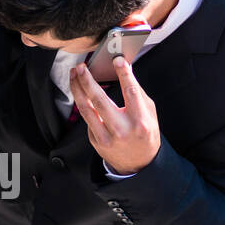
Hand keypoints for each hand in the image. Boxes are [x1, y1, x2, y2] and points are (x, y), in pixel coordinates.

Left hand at [69, 57, 159, 174]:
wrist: (138, 164)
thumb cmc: (145, 135)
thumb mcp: (150, 114)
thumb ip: (138, 93)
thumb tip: (125, 70)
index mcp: (140, 122)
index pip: (131, 93)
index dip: (124, 75)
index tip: (117, 60)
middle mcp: (122, 130)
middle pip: (100, 100)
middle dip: (87, 80)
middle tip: (81, 67)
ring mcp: (106, 138)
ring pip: (86, 109)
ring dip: (77, 89)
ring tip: (74, 75)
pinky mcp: (95, 141)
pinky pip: (88, 119)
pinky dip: (84, 104)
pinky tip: (82, 92)